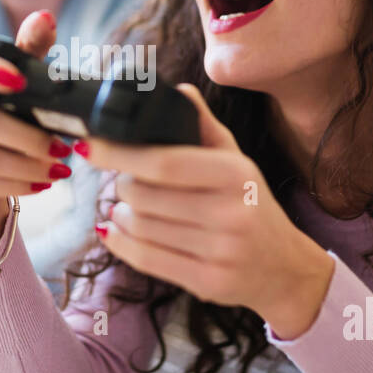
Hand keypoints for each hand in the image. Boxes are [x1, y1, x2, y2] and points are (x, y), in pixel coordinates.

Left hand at [87, 85, 334, 339]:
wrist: (283, 266)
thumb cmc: (250, 204)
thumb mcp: (236, 161)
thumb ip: (204, 126)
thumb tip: (178, 90)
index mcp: (236, 174)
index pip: (165, 162)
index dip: (120, 153)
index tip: (89, 145)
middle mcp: (231, 212)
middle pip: (144, 196)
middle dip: (122, 186)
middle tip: (124, 182)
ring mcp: (221, 251)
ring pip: (141, 227)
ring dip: (120, 214)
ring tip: (124, 207)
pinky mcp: (208, 282)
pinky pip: (146, 259)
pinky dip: (120, 243)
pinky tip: (115, 231)